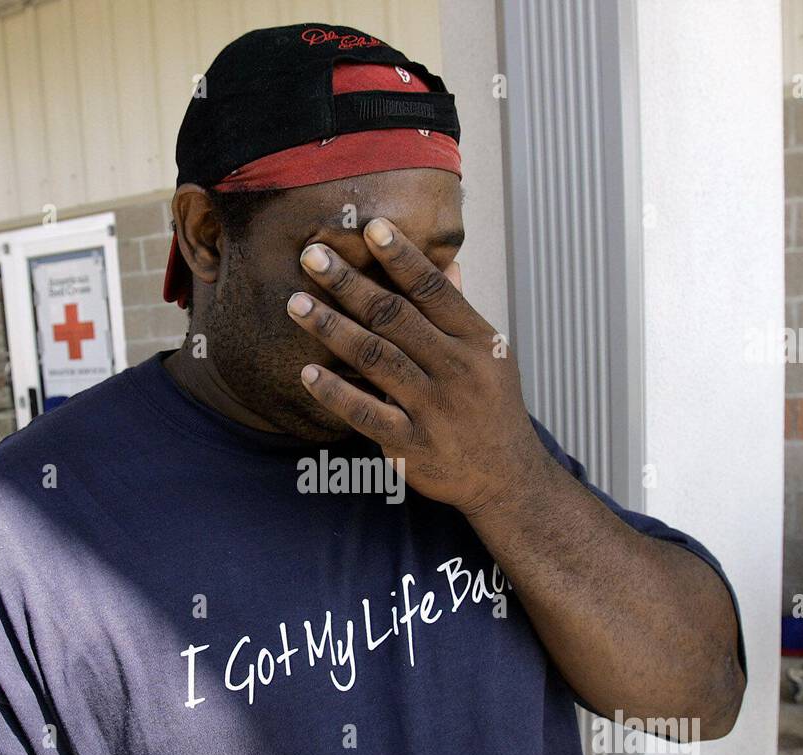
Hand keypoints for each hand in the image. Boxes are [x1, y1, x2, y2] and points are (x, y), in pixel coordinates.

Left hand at [286, 217, 550, 515]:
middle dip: (350, 283)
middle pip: (396, 317)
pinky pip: (367, 414)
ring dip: (332, 328)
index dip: (401, 257)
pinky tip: (308, 372)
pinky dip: (336, 393)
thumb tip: (449, 265)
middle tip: (312, 255)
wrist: (506, 478)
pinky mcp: (412, 445)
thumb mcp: (491, 356)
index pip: (434, 290)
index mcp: (476, 341)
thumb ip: (461, 313)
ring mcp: (434, 409)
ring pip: (376, 359)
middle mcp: (456, 370)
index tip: (370, 227)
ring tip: (296, 303)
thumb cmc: (492, 408)